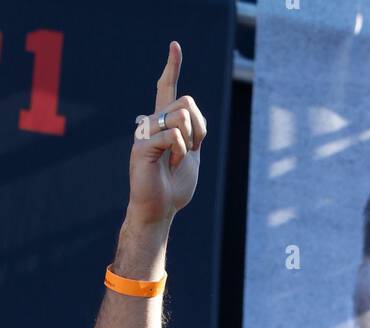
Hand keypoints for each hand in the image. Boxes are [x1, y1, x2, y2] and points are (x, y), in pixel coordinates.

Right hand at [128, 41, 207, 227]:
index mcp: (164, 123)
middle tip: (187, 153)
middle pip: (186, 103)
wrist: (160, 209)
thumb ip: (195, 132)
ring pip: (180, 117)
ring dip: (188, 143)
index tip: (175, 45)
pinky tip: (171, 165)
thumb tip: (189, 112)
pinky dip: (180, 153)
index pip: (167, 89)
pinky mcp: (142, 145)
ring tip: (177, 161)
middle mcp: (152, 122)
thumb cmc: (175, 186)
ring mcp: (145, 132)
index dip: (172, 67)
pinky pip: (173, 136)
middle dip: (197, 129)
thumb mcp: (192, 154)